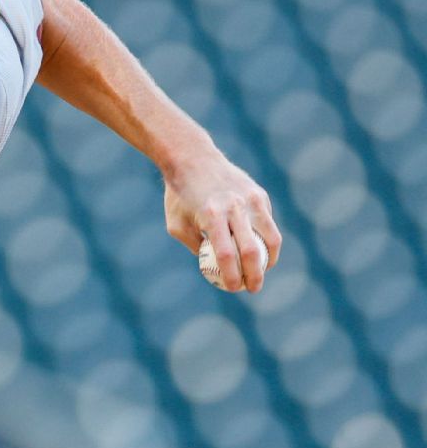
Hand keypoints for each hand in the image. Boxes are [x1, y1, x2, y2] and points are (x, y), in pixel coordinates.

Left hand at [163, 152, 280, 292]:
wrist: (193, 159)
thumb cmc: (180, 196)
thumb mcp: (177, 225)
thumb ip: (196, 247)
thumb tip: (214, 269)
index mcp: (211, 215)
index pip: (226, 254)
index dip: (232, 276)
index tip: (233, 288)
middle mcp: (234, 207)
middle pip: (251, 250)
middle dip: (255, 275)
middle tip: (252, 288)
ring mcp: (251, 200)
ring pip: (270, 237)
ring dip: (269, 260)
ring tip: (262, 271)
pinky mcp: (260, 195)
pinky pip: (267, 223)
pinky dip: (266, 239)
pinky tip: (260, 249)